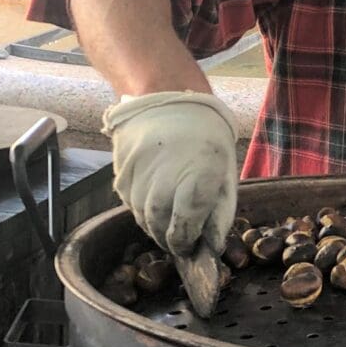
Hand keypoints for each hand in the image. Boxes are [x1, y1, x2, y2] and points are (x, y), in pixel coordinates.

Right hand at [102, 90, 238, 255]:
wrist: (169, 99)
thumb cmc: (205, 140)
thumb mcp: (224, 174)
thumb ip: (219, 213)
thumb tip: (212, 246)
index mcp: (198, 175)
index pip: (185, 225)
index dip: (187, 242)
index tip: (191, 246)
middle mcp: (163, 175)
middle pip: (160, 224)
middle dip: (169, 239)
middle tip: (179, 241)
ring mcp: (138, 173)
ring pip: (142, 216)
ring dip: (154, 226)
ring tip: (166, 223)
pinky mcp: (121, 171)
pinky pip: (129, 202)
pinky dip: (141, 210)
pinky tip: (153, 202)